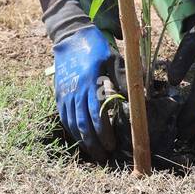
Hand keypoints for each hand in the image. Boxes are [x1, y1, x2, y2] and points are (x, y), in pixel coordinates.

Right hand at [52, 26, 114, 159]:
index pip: (97, 115)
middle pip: (83, 124)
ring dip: (83, 141)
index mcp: (91, 83)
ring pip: (72, 124)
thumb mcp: (113, 58)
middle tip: (104, 157)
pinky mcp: (59, 94)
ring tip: (93, 153)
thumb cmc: (96, 48)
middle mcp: (76, 91)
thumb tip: (134, 99)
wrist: (70, 37)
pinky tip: (79, 138)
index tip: (112, 145)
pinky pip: (64, 117)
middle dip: (94, 143)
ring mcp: (66, 94)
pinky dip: (72, 130)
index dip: (104, 133)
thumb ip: (122, 79)